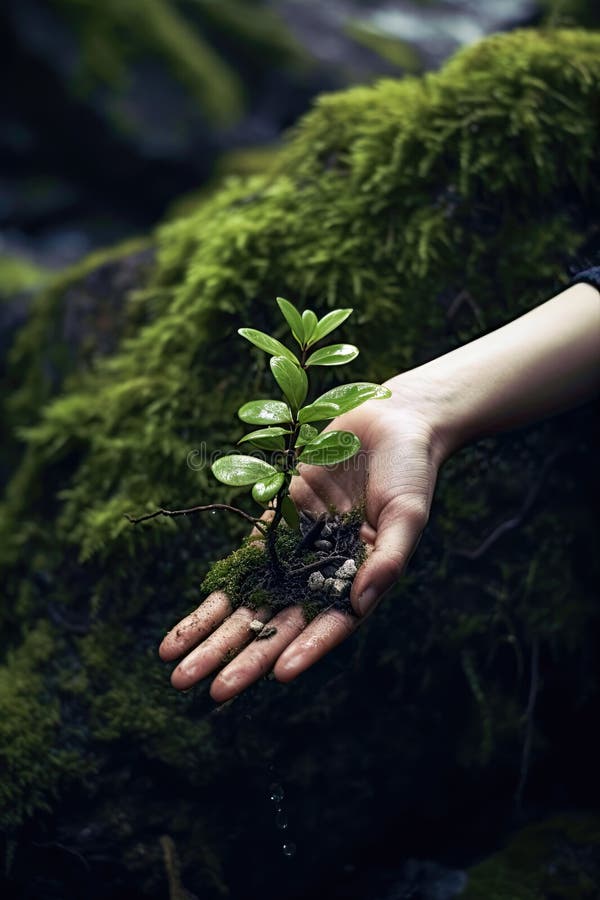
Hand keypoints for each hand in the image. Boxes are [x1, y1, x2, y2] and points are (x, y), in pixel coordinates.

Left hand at [159, 376, 446, 701]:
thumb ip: (386, 557)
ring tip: (176, 667)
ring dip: (214, 635)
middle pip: (278, 625)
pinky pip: (242, 565)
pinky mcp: (276, 522)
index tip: (278, 674)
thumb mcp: (408, 514)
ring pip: (251, 603)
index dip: (305, 650)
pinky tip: (188, 623)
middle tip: (201, 690)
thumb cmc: (409, 472)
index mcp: (360, 581)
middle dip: (240, 658)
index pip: (328, 626)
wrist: (389, 424)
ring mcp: (297, 551)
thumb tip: (362, 600)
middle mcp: (324, 574)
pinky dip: (216, 594)